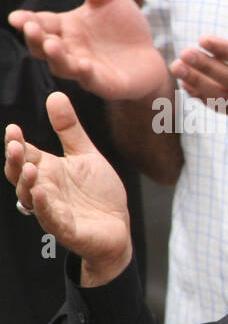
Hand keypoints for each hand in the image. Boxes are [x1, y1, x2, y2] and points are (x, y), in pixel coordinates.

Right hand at [5, 93, 132, 285]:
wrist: (117, 227)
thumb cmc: (98, 193)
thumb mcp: (86, 155)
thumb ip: (69, 129)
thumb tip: (55, 95)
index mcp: (47, 170)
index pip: (25, 155)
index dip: (17, 143)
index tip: (14, 129)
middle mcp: (44, 189)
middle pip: (20, 174)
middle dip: (15, 161)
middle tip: (15, 144)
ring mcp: (52, 210)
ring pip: (31, 197)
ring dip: (28, 183)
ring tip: (30, 168)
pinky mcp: (66, 229)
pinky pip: (50, 218)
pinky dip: (44, 206)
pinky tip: (42, 193)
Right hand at [8, 0, 168, 99]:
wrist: (150, 52)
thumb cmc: (124, 25)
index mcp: (65, 27)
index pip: (40, 23)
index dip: (26, 21)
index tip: (16, 17)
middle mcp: (70, 49)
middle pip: (43, 47)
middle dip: (35, 38)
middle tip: (30, 28)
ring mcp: (85, 69)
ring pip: (62, 66)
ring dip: (56, 56)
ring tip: (52, 45)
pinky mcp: (105, 84)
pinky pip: (91, 80)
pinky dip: (85, 73)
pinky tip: (84, 64)